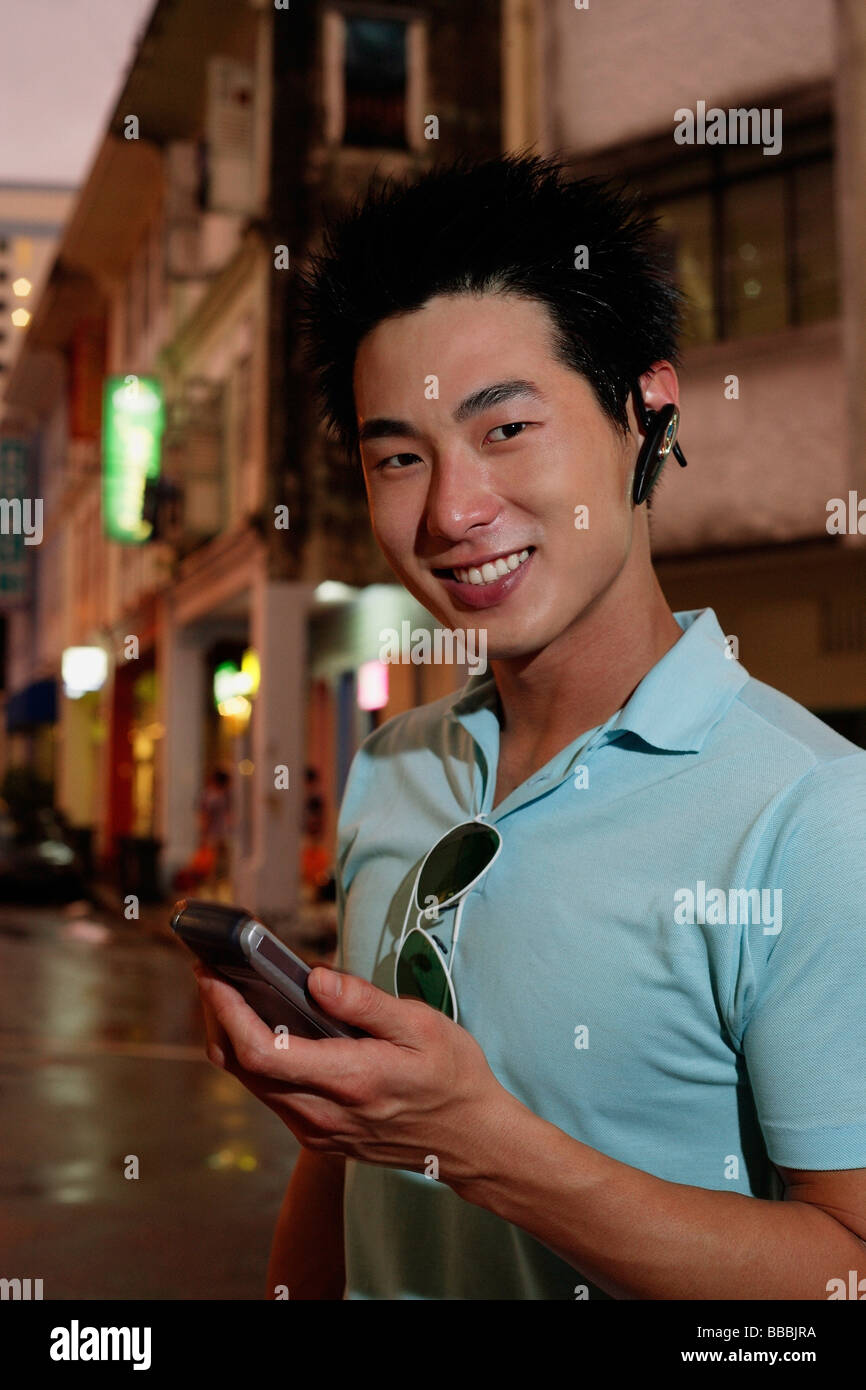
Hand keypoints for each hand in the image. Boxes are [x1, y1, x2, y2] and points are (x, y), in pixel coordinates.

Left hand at [192, 962, 517, 1185]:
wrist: (471, 1141)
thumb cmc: (451, 1076)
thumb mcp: (421, 1026)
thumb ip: (365, 1003)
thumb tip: (316, 980)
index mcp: (349, 1080)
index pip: (263, 1051)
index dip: (227, 1012)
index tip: (212, 976)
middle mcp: (323, 1114)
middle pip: (243, 1068)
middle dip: (218, 1017)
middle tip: (211, 974)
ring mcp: (318, 1131)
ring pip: (252, 1085)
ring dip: (232, 1039)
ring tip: (230, 994)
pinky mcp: (319, 1137)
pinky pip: (271, 1097)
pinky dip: (255, 1061)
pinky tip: (264, 1029)